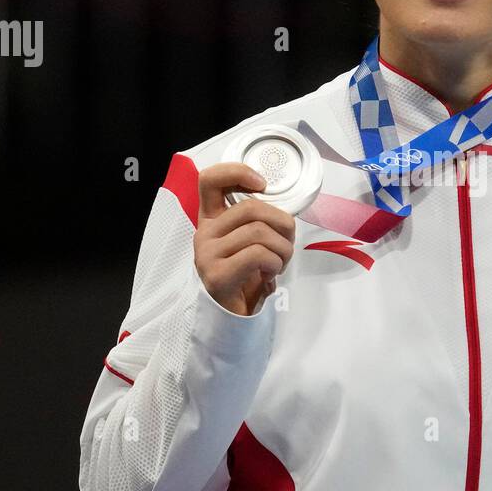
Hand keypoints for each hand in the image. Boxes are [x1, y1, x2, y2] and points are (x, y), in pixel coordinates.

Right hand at [194, 163, 296, 315]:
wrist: (232, 318)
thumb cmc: (246, 277)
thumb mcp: (250, 243)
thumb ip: (257, 221)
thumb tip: (283, 210)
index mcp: (211, 220)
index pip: (211, 179)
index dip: (237, 172)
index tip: (262, 184)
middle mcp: (204, 233)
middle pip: (252, 208)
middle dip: (283, 225)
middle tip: (287, 244)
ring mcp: (207, 254)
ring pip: (259, 232)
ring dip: (283, 249)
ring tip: (280, 263)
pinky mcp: (216, 275)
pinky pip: (258, 255)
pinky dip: (275, 263)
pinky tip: (270, 275)